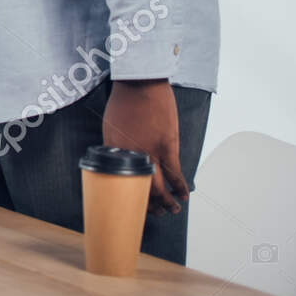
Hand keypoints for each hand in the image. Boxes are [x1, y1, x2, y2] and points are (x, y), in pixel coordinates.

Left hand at [102, 79, 188, 214]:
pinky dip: (180, 186)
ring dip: (166, 202)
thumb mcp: (112, 125)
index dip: (128, 197)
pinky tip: (183, 195)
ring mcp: (149, 151)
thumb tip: (124, 159)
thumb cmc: (125, 100)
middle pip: (139, 189)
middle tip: (156, 213)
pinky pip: (174, 173)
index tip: (134, 204)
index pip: (119, 182)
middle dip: (149, 205)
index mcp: (113, 150)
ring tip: (172, 210)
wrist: (140, 82)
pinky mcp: (167, 145)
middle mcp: (129, 155)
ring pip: (158, 186)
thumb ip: (117, 145)